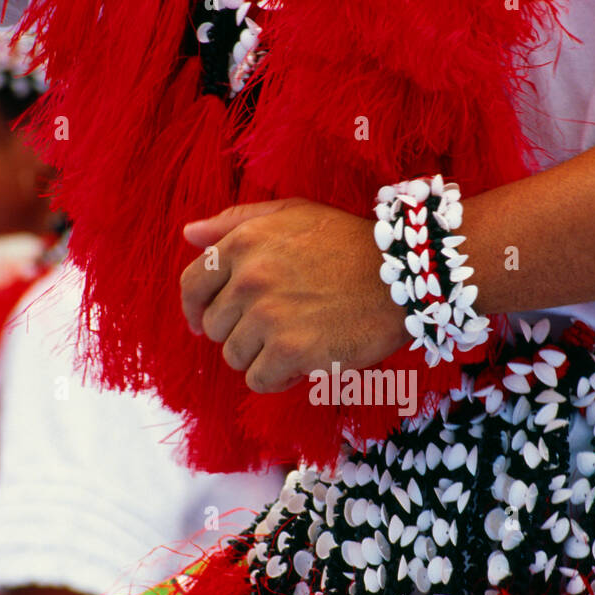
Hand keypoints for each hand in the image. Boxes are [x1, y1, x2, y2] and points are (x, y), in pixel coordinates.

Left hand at [179, 198, 408, 392]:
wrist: (405, 274)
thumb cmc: (350, 244)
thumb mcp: (292, 214)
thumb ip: (235, 222)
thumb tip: (189, 234)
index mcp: (244, 243)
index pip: (192, 284)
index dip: (195, 308)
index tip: (203, 323)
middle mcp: (249, 278)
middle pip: (214, 326)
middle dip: (240, 332)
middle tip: (277, 328)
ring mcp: (268, 316)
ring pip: (235, 357)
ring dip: (261, 356)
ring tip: (296, 341)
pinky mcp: (291, 350)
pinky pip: (259, 380)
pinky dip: (278, 378)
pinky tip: (302, 363)